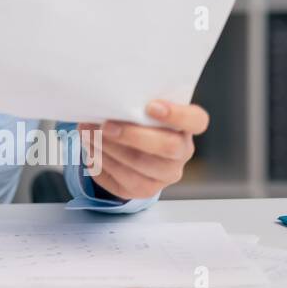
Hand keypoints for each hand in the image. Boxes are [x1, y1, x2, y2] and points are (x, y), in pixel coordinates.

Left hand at [77, 100, 208, 200]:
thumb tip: (108, 98)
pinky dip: (102, 161)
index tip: (151, 107)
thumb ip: (135, 102)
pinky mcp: (144, 189)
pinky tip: (91, 147)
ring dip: (110, 148)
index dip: (177, 115)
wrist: (126, 148)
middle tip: (106, 126)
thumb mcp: (140, 108)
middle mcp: (181, 152)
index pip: (196, 120)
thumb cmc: (136, 120)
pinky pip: (122, 179)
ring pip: (140, 165)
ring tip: (89, 134)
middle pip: (168, 147)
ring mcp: (165, 174)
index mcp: (186, 126)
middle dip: (133, 135)